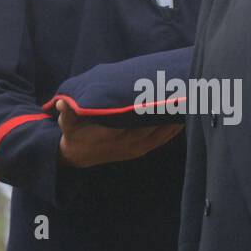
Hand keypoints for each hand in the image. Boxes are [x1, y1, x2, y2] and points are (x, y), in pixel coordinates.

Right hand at [56, 100, 182, 167]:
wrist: (77, 157)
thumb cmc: (73, 135)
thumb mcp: (66, 124)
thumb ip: (67, 113)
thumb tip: (61, 103)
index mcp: (113, 135)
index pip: (136, 120)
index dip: (150, 108)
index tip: (162, 94)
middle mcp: (128, 143)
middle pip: (154, 125)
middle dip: (167, 111)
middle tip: (182, 93)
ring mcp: (136, 148)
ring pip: (161, 134)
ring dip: (174, 120)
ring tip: (188, 103)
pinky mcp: (139, 150)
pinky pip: (160, 141)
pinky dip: (171, 131)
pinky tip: (182, 119)